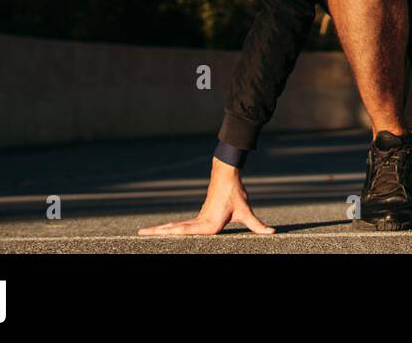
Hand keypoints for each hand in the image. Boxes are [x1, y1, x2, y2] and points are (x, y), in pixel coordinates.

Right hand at [137, 158, 274, 235]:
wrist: (227, 174)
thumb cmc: (236, 193)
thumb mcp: (246, 211)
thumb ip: (257, 225)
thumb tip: (272, 233)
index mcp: (208, 224)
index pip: (187, 233)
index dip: (173, 235)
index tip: (158, 236)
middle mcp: (199, 222)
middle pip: (174, 229)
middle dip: (157, 233)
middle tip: (139, 233)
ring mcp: (197, 219)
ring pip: (175, 226)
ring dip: (158, 230)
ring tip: (142, 232)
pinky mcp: (198, 217)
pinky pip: (180, 225)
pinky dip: (168, 228)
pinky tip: (161, 231)